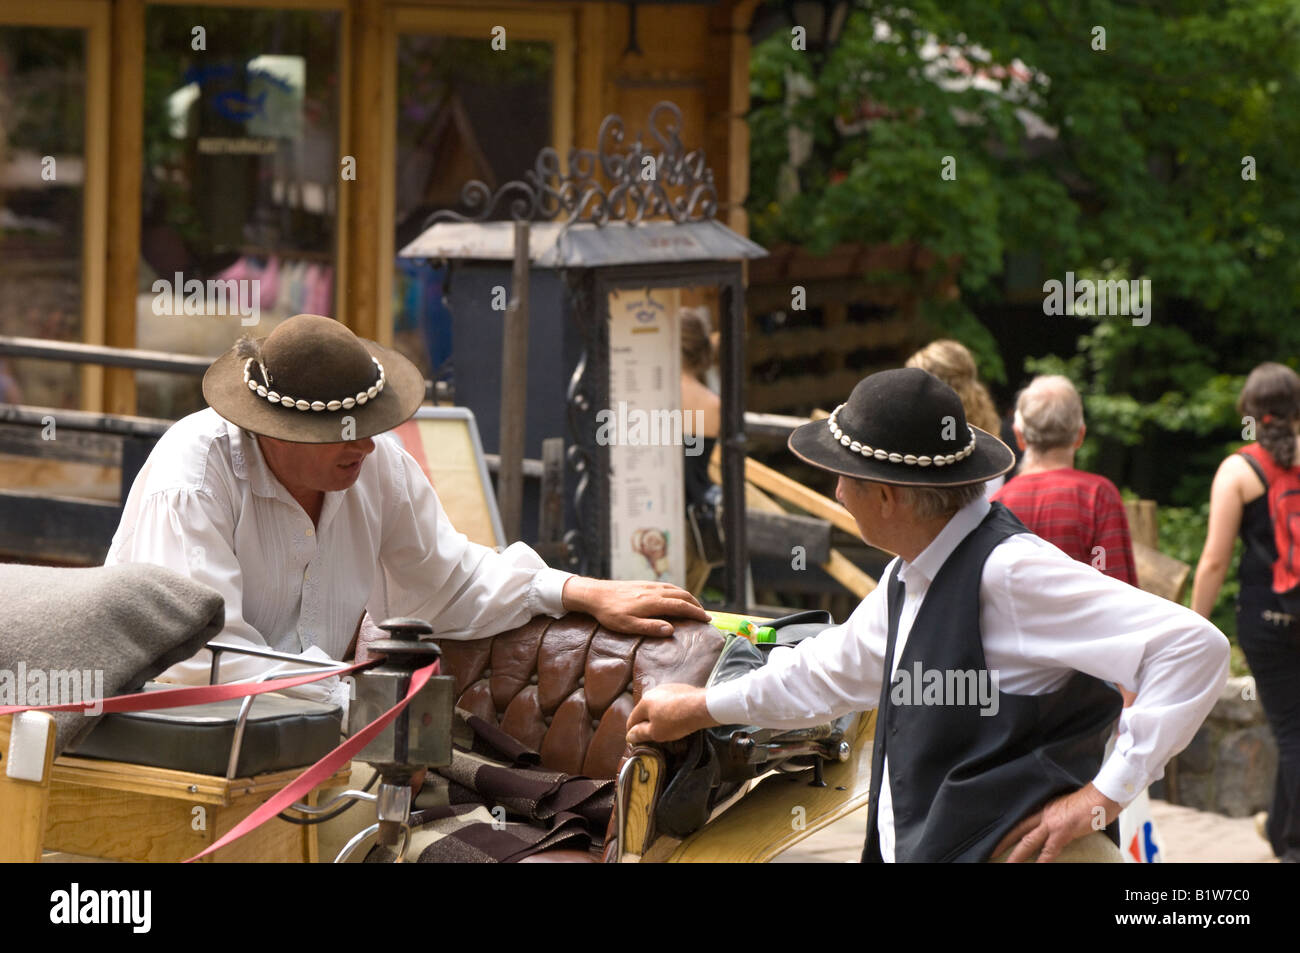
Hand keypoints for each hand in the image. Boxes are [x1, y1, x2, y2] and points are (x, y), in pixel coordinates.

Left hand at [561, 577, 709, 636]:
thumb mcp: (628, 625)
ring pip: (676, 589)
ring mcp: (650, 586)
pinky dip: (678, 591)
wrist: (595, 594)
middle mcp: (655, 591)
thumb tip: (671, 629)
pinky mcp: (644, 583)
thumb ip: (650, 627)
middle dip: (696, 605)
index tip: (707, 619)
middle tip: (705, 616)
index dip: (696, 613)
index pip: (681, 606)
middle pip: (682, 595)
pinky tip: (677, 596)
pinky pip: (667, 586)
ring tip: (695, 607)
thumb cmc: (610, 613)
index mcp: (653, 602)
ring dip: (689, 597)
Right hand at [626, 684, 715, 744]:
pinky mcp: (680, 688)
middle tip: (653, 736)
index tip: (636, 741)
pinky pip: (670, 702)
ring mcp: (668, 688)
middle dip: (647, 723)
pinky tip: (678, 718)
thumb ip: (641, 734)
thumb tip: (629, 736)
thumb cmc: (676, 721)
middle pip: (645, 711)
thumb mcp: (656, 733)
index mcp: (644, 701)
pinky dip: (670, 710)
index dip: (632, 732)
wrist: (701, 707)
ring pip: (658, 705)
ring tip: (667, 727)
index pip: (632, 719)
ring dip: (659, 716)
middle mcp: (654, 691)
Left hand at [992, 783, 1121, 862]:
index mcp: (1044, 807)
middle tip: (991, 851)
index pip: (1022, 819)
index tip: (999, 836)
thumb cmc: (1089, 801)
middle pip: (1018, 829)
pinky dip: (1042, 861)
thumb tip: (1055, 823)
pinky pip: (1049, 851)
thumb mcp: (1067, 806)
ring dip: (1017, 855)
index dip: (1010, 829)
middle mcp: (1044, 814)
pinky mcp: (1062, 832)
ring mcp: (1051, 823)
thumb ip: (1057, 815)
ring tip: (1007, 865)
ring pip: (1028, 842)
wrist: (1100, 796)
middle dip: (1004, 842)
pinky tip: (1037, 868)